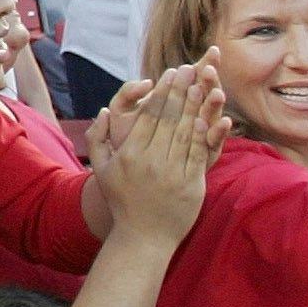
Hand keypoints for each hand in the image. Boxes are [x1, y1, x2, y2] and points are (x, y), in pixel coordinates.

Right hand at [87, 59, 226, 247]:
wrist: (143, 238)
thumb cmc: (122, 202)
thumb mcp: (101, 170)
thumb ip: (98, 138)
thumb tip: (105, 110)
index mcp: (130, 154)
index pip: (149, 115)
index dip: (162, 92)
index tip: (171, 73)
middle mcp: (151, 161)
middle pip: (169, 119)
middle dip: (180, 91)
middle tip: (189, 68)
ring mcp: (172, 173)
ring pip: (186, 132)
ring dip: (195, 106)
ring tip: (202, 85)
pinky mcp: (191, 185)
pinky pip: (199, 154)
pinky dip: (205, 135)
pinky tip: (209, 117)